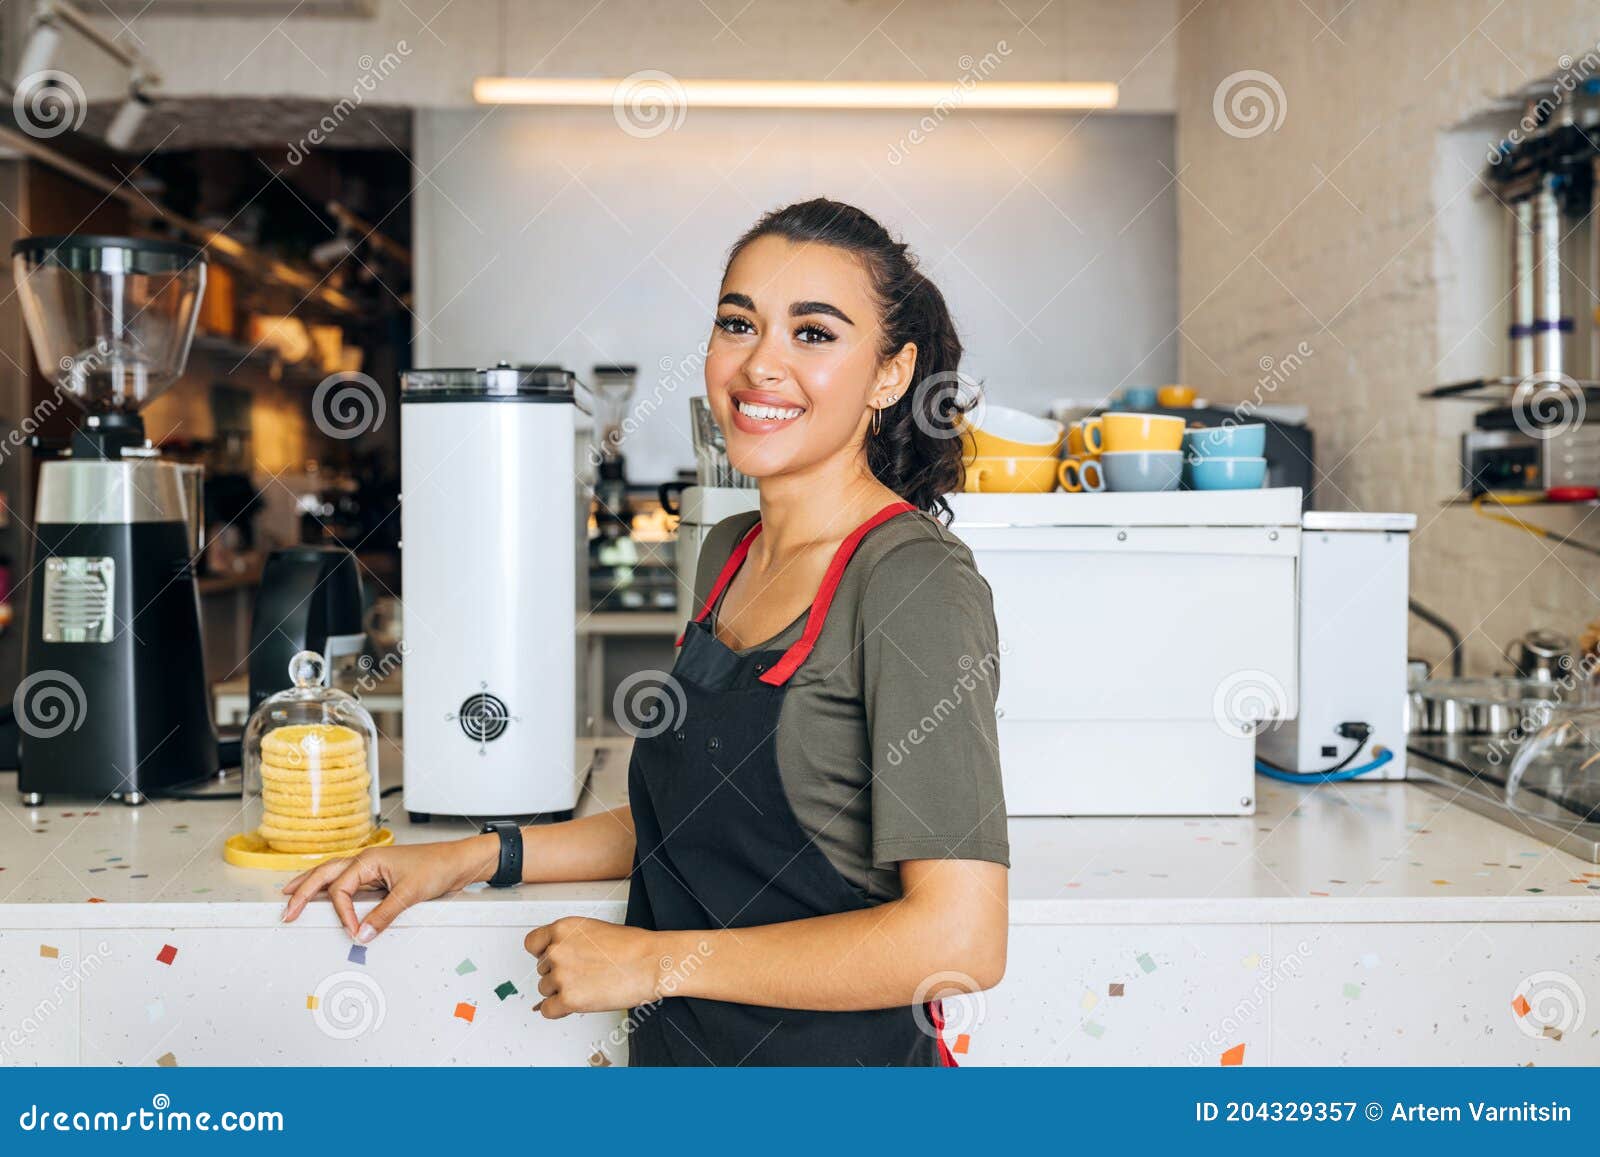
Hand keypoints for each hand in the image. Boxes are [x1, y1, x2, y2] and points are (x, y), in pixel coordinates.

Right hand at [280, 836, 495, 941]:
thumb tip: (361, 934)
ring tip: (291, 894)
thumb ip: (384, 915)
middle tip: (285, 909)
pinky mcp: (380, 879)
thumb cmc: (439, 866)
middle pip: (325, 874)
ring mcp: (372, 870)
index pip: (339, 888)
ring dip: (312, 885)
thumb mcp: (410, 893)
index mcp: (368, 859)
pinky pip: (350, 886)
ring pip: (334, 876)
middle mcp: (366, 862)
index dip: (341, 913)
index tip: (352, 932)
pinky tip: (326, 898)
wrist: (460, 861)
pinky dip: (333, 892)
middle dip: (302, 890)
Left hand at [524, 917, 671, 1018]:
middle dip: (558, 973)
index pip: (532, 944)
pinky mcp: (568, 998)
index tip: (550, 960)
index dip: (542, 954)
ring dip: (562, 991)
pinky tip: (575, 1004)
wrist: (652, 963)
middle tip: (582, 975)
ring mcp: (561, 974)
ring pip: (545, 990)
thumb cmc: (633, 947)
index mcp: (563, 928)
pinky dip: (558, 1010)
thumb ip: (571, 941)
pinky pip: (547, 1010)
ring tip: (587, 986)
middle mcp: (557, 950)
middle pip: (541, 969)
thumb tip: (558, 956)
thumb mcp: (594, 930)